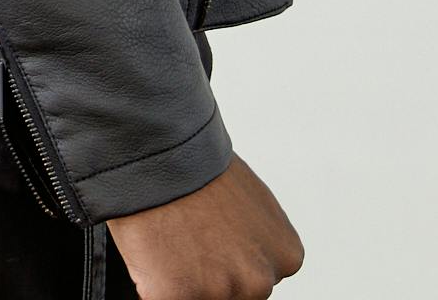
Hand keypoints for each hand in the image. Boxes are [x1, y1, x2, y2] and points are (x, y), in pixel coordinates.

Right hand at [105, 155, 302, 299]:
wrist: (158, 152)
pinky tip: (151, 248)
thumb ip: (253, 237)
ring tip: (167, 239)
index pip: (256, 277)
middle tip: (185, 239)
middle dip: (208, 272)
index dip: (226, 259)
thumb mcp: (250, 201)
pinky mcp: (179, 297)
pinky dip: (152, 280)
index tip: (210, 242)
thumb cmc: (197, 164)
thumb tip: (237, 249)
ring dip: (180, 276)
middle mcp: (261, 280)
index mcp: (285, 256)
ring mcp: (221, 292)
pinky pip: (162, 298)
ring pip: (198, 296)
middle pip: (232, 293)